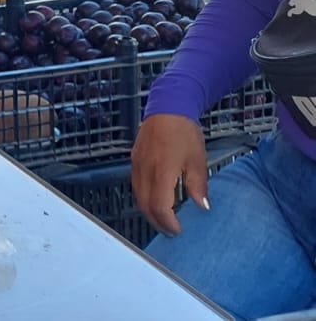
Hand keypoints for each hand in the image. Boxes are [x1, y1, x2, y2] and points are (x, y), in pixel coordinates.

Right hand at [132, 113, 207, 236]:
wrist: (168, 107)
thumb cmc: (185, 133)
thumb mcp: (198, 160)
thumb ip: (198, 186)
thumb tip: (202, 206)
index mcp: (162, 172)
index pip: (160, 207)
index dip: (168, 222)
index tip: (178, 230)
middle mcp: (145, 170)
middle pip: (145, 205)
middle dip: (156, 221)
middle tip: (170, 230)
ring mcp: (137, 164)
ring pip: (138, 196)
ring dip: (149, 210)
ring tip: (162, 218)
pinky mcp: (134, 159)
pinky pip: (136, 184)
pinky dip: (144, 197)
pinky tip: (155, 198)